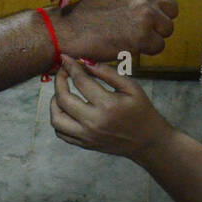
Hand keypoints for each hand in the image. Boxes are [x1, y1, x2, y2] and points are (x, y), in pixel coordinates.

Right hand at [48, 0, 176, 60]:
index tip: (146, 14)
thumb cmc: (94, 11)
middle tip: (140, 27)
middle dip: (160, 21)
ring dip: (153, 36)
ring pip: (168, 29)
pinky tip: (129, 44)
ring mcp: (145, 13)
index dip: (160, 6)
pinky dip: (146, 50)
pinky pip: (159, 46)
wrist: (71, 29)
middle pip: (172, 11)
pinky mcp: (142, 35)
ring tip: (132, 35)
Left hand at [50, 55, 173, 160]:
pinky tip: (65, 108)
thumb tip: (86, 62)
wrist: (147, 141)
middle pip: (63, 99)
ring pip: (57, 119)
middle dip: (59, 80)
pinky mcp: (85, 144)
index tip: (65, 57)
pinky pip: (61, 133)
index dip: (71, 67)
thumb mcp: (131, 87)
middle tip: (63, 72)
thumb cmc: (141, 111)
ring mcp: (87, 136)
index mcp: (107, 105)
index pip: (81, 81)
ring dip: (54, 102)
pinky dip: (58, 119)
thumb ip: (108, 73)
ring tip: (61, 91)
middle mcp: (93, 122)